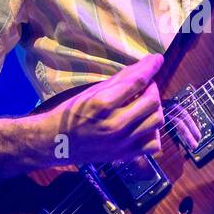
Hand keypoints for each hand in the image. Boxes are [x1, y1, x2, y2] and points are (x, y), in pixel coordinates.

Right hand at [42, 53, 164, 165]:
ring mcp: (122, 142)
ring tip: (143, 103)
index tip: (158, 59)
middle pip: (152, 101)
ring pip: (157, 120)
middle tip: (144, 85)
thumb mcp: (91, 91)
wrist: (55, 142)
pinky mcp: (125, 155)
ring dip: (154, 107)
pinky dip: (154, 132)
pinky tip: (143, 125)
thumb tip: (144, 65)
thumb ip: (119, 80)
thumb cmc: (71, 112)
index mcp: (103, 104)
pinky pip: (154, 144)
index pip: (137, 82)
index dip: (151, 67)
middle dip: (152, 88)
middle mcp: (115, 124)